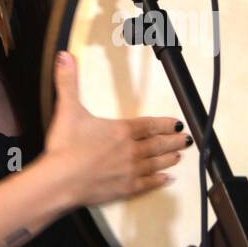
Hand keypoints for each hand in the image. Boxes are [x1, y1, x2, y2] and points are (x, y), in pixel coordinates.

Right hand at [44, 50, 188, 208]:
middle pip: (157, 144)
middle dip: (173, 141)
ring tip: (179, 156)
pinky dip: (158, 181)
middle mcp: (130, 150)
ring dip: (169, 158)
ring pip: (155, 163)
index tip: (178, 123)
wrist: (60, 181)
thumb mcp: (67, 109)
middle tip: (187, 140)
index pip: (149, 125)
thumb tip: (66, 57)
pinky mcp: (124, 189)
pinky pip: (146, 184)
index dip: (165, 123)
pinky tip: (166, 179)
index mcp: (121, 131)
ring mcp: (129, 171)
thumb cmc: (65, 148)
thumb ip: (69, 82)